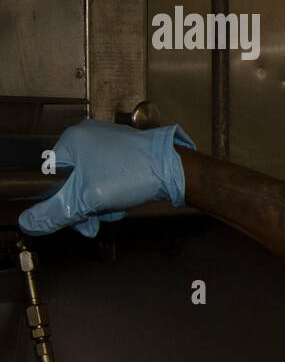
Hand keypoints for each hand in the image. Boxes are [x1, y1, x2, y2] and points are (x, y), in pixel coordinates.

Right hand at [18, 119, 196, 237]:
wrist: (178, 171)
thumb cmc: (137, 174)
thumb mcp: (88, 199)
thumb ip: (55, 213)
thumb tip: (30, 223)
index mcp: (72, 141)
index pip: (48, 176)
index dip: (57, 200)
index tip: (71, 215)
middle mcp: (88, 138)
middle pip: (69, 182)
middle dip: (81, 206)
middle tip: (92, 220)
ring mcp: (107, 146)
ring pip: (89, 184)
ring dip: (97, 203)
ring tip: (113, 208)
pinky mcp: (123, 156)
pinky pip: (105, 180)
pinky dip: (111, 195)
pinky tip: (122, 202)